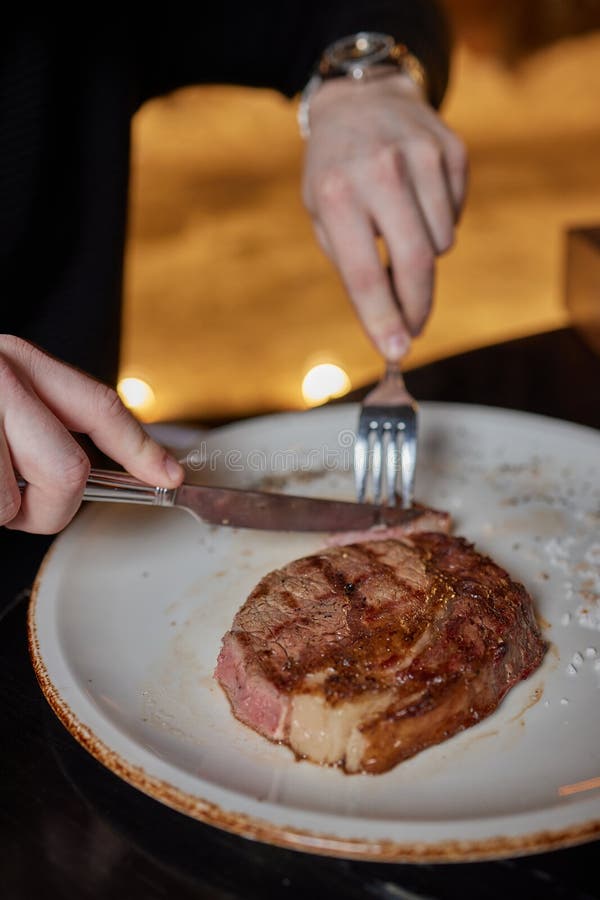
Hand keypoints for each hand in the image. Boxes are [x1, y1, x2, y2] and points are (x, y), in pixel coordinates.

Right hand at [0, 335, 183, 532]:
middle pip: (69, 470)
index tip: (168, 476)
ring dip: (5, 511)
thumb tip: (86, 474)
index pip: (100, 407)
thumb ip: (41, 418)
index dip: (140, 449)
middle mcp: (1, 380)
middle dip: (53, 507)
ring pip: (17, 503)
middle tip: (27, 506)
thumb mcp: (1, 390)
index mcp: (21, 362)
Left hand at [302, 72, 467, 358]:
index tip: (395, 351)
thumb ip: (352, 266)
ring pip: (440, 243)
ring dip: (424, 255)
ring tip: (399, 231)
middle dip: (416, 306)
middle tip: (412, 328)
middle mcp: (380, 172)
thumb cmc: (336, 172)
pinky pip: (454, 216)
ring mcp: (421, 156)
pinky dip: (439, 223)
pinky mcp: (452, 149)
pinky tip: (416, 201)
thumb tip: (388, 323)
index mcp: (337, 194)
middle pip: (415, 263)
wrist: (363, 98)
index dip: (382, 319)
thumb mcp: (322, 215)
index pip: (364, 274)